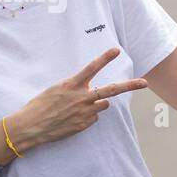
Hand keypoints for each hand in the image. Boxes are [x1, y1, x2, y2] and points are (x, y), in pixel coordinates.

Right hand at [7, 48, 146, 150]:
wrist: (31, 127)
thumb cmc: (40, 105)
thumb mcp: (56, 89)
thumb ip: (75, 88)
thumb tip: (90, 91)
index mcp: (72, 85)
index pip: (92, 68)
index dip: (105, 58)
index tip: (116, 50)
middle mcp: (81, 98)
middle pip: (111, 90)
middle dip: (129, 86)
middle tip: (144, 83)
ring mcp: (84, 112)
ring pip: (103, 105)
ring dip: (97, 104)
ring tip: (79, 107)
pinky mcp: (84, 125)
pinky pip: (93, 117)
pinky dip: (87, 116)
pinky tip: (72, 118)